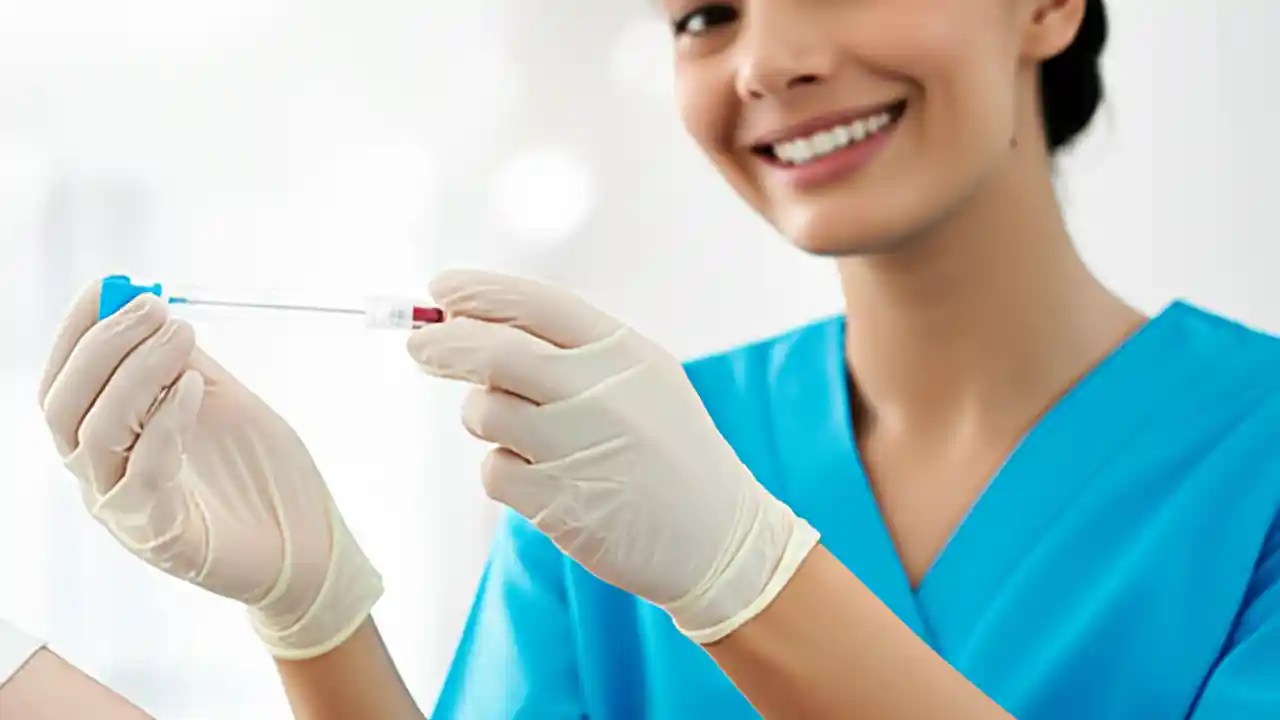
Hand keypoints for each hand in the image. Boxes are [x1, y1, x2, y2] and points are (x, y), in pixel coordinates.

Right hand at [38, 285, 381, 659]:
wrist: (309, 545)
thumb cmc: (264, 475)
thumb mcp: (222, 402)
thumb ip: (184, 364)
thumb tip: (152, 310)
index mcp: (108, 439)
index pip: (66, 380)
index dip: (78, 330)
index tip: (107, 286)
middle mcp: (102, 474)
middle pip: (64, 404)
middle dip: (104, 346)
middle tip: (154, 309)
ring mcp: (124, 508)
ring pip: (92, 436)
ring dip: (135, 374)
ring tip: (180, 337)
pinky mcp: (159, 538)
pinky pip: (140, 477)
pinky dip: (165, 423)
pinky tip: (195, 388)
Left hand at [408, 270, 819, 643]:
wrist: (717, 538)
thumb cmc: (669, 449)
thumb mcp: (644, 378)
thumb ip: (572, 349)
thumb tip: (473, 323)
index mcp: (624, 353)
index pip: (537, 305)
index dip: (481, 292)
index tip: (440, 290)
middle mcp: (600, 394)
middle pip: (494, 354)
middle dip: (443, 345)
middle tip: (419, 345)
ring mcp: (577, 449)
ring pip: (484, 413)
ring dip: (483, 416)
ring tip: (522, 430)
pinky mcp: (558, 503)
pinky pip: (494, 471)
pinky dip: (504, 470)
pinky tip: (544, 478)